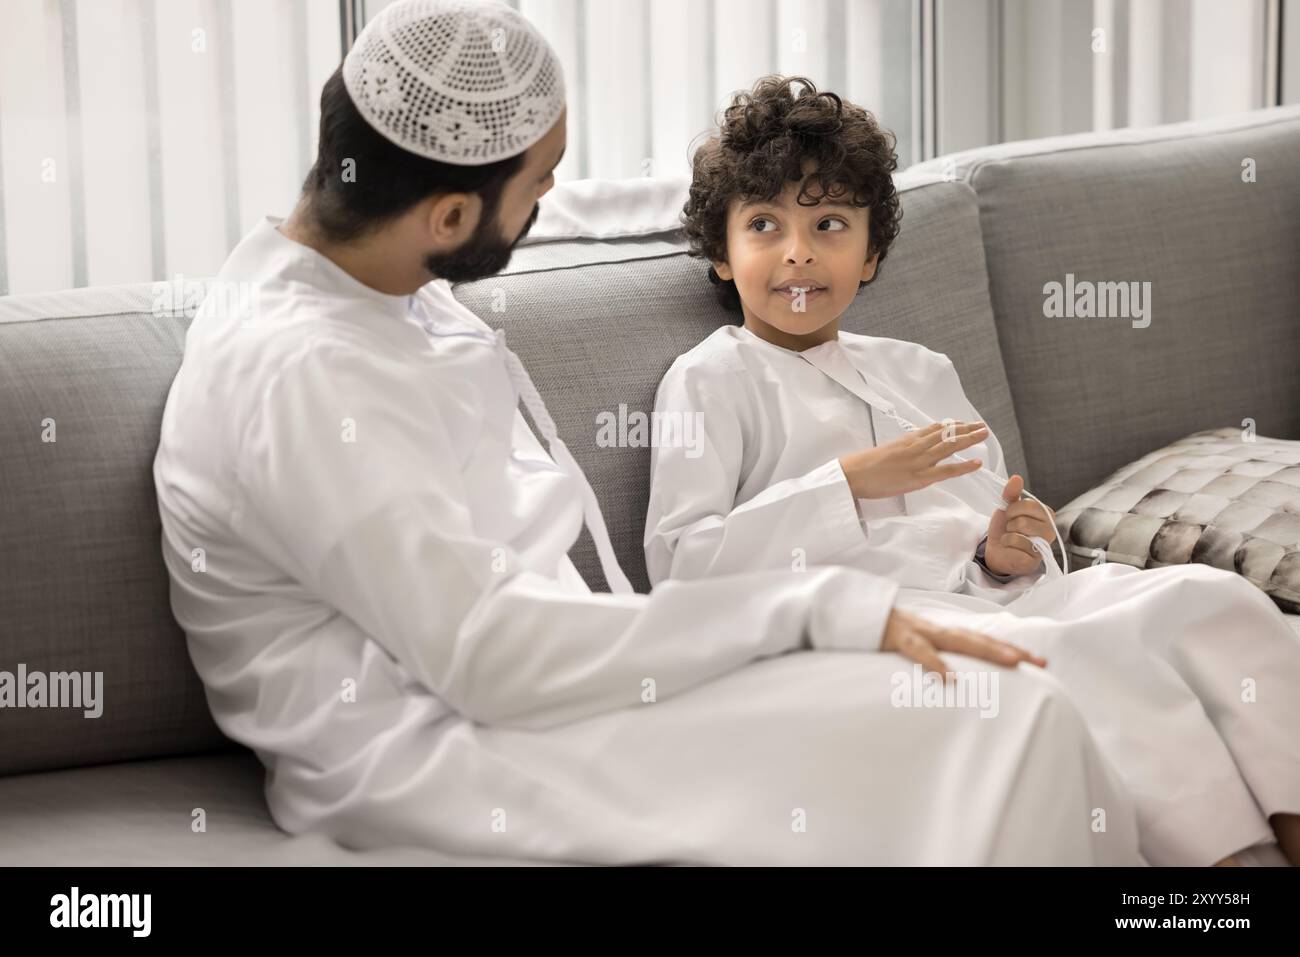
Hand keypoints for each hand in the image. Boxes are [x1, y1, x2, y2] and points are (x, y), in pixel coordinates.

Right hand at [839, 420, 987, 499]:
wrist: (853, 474)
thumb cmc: (862, 466)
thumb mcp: (883, 452)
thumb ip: (898, 451)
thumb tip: (904, 453)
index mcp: (906, 440)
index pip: (933, 429)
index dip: (950, 425)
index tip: (962, 423)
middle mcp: (915, 447)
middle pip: (946, 434)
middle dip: (965, 429)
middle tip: (981, 425)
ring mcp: (919, 461)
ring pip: (949, 447)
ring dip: (969, 439)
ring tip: (984, 434)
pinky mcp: (919, 477)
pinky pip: (946, 470)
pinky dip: (963, 466)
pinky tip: (977, 463)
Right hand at [880, 607, 1046, 678]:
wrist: (845, 610)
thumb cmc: (873, 633)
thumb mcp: (904, 645)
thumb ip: (926, 655)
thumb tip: (948, 680)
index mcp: (936, 633)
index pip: (978, 641)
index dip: (1007, 649)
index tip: (1038, 661)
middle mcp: (932, 629)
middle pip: (978, 639)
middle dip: (1010, 650)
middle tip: (1042, 661)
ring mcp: (915, 630)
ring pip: (957, 640)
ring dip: (987, 650)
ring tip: (1014, 662)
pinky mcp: (893, 637)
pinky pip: (917, 651)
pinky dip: (934, 663)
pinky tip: (950, 678)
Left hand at [983, 474, 1056, 576]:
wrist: (998, 550)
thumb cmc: (1007, 528)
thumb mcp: (1007, 508)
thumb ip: (1011, 493)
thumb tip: (1016, 478)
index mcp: (1047, 515)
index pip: (1029, 505)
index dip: (1013, 509)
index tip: (1011, 515)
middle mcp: (1050, 531)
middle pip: (1023, 520)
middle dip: (1010, 524)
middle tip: (1011, 529)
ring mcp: (1044, 547)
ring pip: (1019, 533)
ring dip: (1007, 535)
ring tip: (1011, 538)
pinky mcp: (1034, 561)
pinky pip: (1016, 546)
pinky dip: (1007, 546)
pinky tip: (1012, 549)